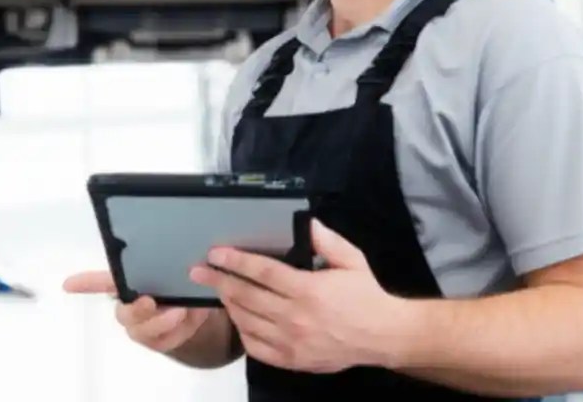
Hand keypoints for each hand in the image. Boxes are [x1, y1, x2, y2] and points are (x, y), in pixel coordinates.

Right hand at [63, 271, 212, 353]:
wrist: (199, 305)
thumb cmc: (182, 279)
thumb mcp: (183, 265)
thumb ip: (180, 259)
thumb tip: (188, 252)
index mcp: (130, 281)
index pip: (103, 281)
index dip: (85, 283)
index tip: (67, 285)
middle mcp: (130, 304)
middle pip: (123, 312)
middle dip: (136, 310)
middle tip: (150, 301)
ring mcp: (141, 325)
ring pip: (139, 330)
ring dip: (159, 322)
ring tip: (179, 312)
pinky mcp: (156, 341)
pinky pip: (160, 341)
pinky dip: (173, 332)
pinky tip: (184, 320)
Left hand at [189, 218, 399, 373]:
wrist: (382, 336)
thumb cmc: (365, 296)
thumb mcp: (351, 260)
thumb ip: (326, 240)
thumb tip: (306, 222)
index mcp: (308, 290)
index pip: (262, 272)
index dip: (235, 261)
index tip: (216, 254)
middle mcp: (296, 317)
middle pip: (246, 296)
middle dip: (219, 281)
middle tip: (199, 271)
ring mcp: (291, 342)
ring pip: (246, 321)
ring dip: (228, 304)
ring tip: (218, 290)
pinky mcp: (291, 360)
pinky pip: (255, 347)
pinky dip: (242, 331)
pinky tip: (238, 318)